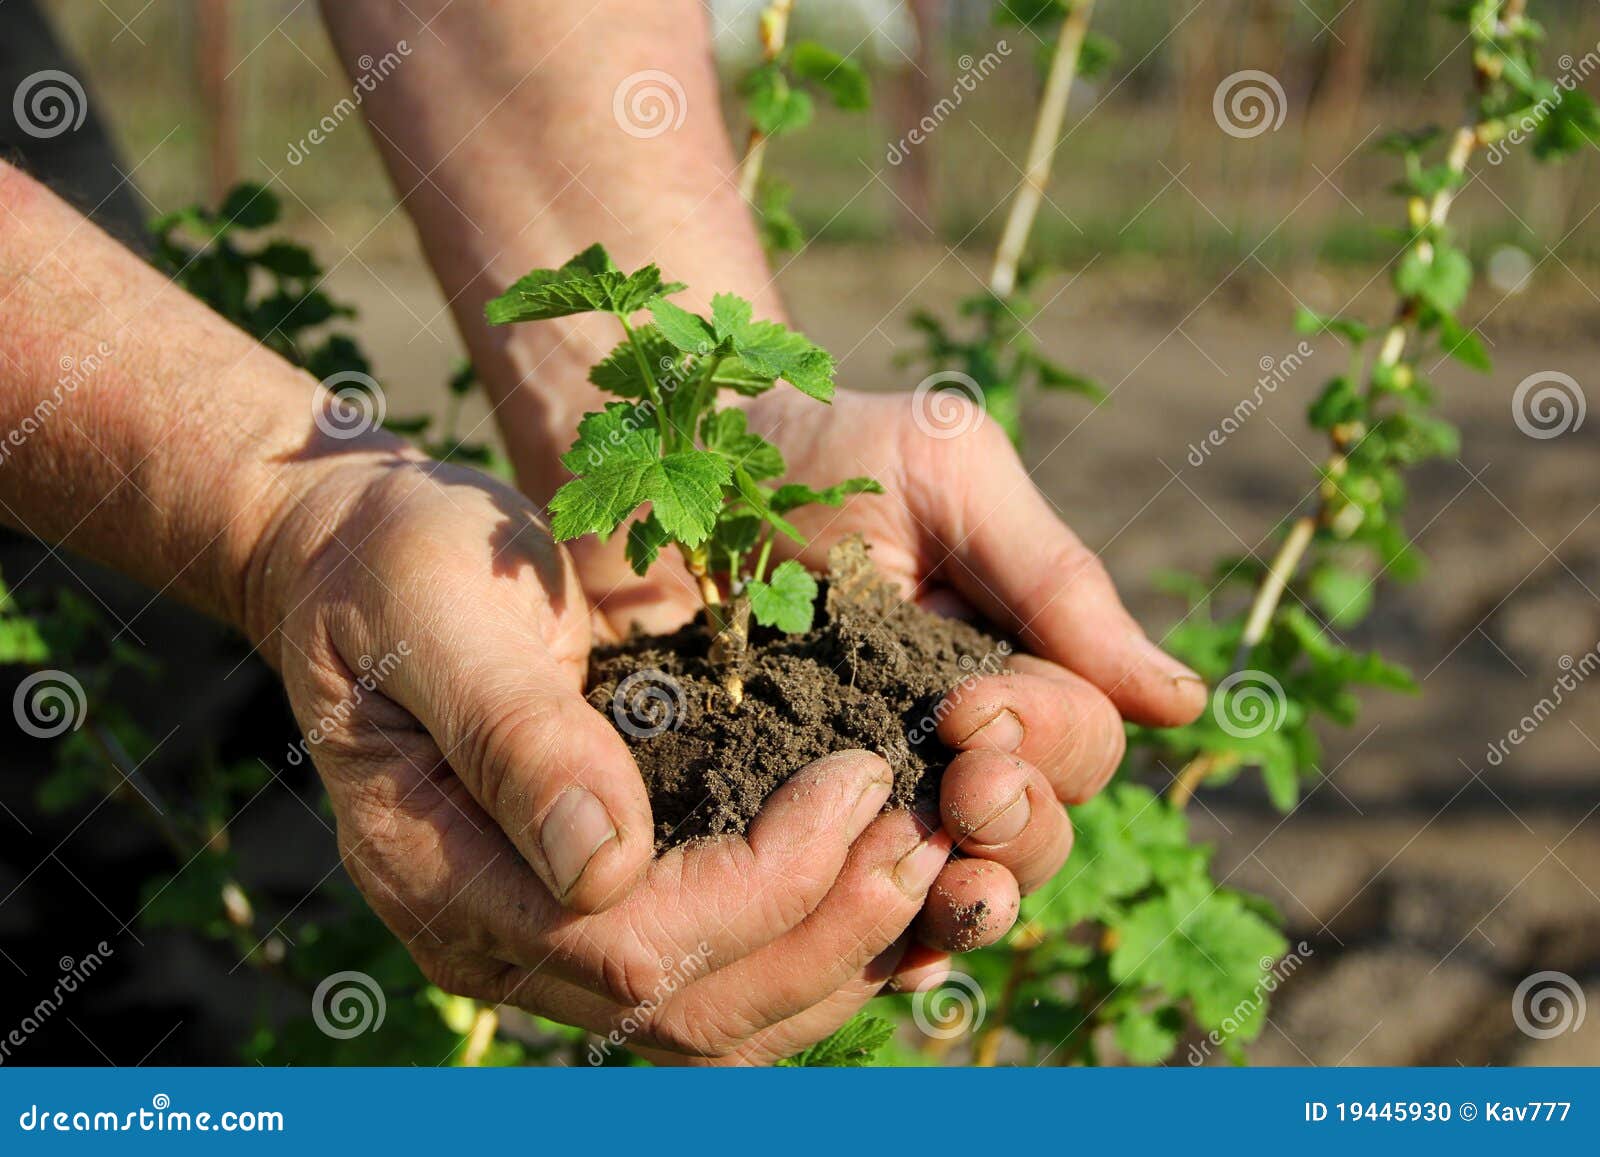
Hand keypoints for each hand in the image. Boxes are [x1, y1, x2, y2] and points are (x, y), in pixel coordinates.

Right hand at [258, 450, 952, 1061]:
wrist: (365, 565)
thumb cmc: (399, 568)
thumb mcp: (442, 614)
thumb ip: (514, 735)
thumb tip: (603, 863)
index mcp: (443, 875)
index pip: (632, 943)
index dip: (764, 885)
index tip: (857, 782)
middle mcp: (497, 939)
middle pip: (689, 1009)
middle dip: (828, 934)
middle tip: (932, 840)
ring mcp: (546, 938)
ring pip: (717, 1020)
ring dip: (837, 958)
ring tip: (934, 867)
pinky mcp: (598, 908)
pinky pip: (718, 975)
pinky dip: (811, 947)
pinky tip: (883, 890)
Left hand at [564, 388, 1206, 974]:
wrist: (662, 458)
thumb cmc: (816, 449)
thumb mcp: (946, 472)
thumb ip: (1056, 580)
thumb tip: (1186, 704)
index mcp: (1004, 668)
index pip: (1077, 743)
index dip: (1048, 739)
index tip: (971, 707)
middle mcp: (946, 747)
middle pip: (1032, 834)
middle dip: (1016, 823)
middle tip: (962, 787)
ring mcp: (864, 797)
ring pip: (955, 890)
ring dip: (966, 896)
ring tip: (939, 877)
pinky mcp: (776, 830)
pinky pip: (850, 919)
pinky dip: (880, 943)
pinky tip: (880, 948)